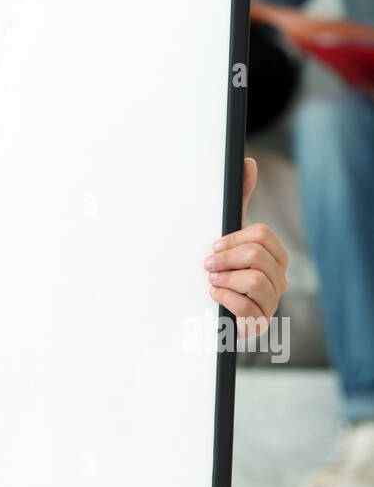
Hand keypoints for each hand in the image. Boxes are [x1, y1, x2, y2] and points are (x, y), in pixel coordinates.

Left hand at [204, 158, 288, 339]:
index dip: (233, 238)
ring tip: (211, 281)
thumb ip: (241, 201)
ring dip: (224, 279)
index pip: (261, 235)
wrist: (216, 311)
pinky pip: (247, 308)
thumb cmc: (226, 269)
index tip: (214, 245)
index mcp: (275, 256)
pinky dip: (226, 299)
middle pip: (256, 255)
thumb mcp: (231, 235)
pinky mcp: (260, 324)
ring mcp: (272, 302)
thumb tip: (248, 162)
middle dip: (225, 259)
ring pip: (253, 281)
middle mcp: (279, 278)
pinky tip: (215, 295)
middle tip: (207, 265)